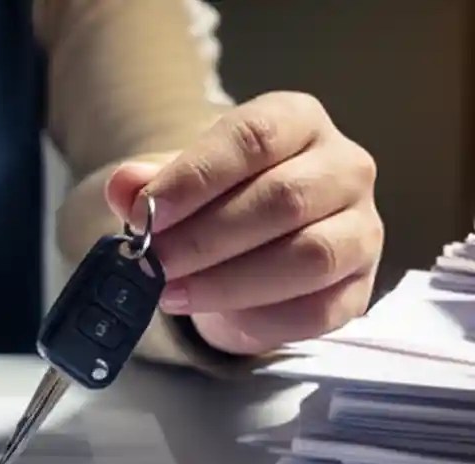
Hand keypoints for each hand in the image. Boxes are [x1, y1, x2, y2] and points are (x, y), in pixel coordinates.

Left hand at [104, 91, 383, 354]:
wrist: (254, 246)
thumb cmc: (219, 199)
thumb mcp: (179, 181)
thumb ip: (151, 182)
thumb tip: (123, 186)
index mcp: (298, 121)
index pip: (253, 137)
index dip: (196, 177)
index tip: (147, 213)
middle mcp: (344, 167)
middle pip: (282, 199)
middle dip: (205, 238)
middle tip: (153, 262)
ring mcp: (362, 228)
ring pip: (309, 257)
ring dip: (229, 282)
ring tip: (172, 292)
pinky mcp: (359, 287)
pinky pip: (316, 310)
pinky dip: (259, 320)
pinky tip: (215, 319)